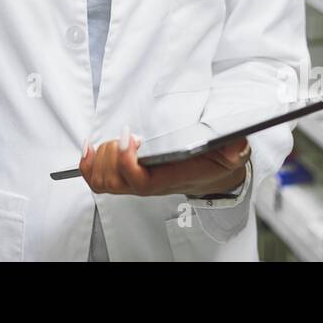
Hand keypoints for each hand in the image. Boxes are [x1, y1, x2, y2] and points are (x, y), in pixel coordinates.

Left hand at [79, 129, 249, 197]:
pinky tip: (90, 148)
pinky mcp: (127, 178)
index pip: (140, 182)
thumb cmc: (215, 161)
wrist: (213, 174)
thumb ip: (234, 148)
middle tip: (128, 136)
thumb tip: (234, 146)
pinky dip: (87, 164)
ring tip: (118, 140)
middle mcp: (148, 185)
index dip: (127, 161)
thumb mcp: (231, 152)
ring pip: (103, 181)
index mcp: (169, 180)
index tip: (130, 136)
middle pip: (114, 181)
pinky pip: (97, 179)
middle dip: (113, 154)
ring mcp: (135, 184)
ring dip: (101, 157)